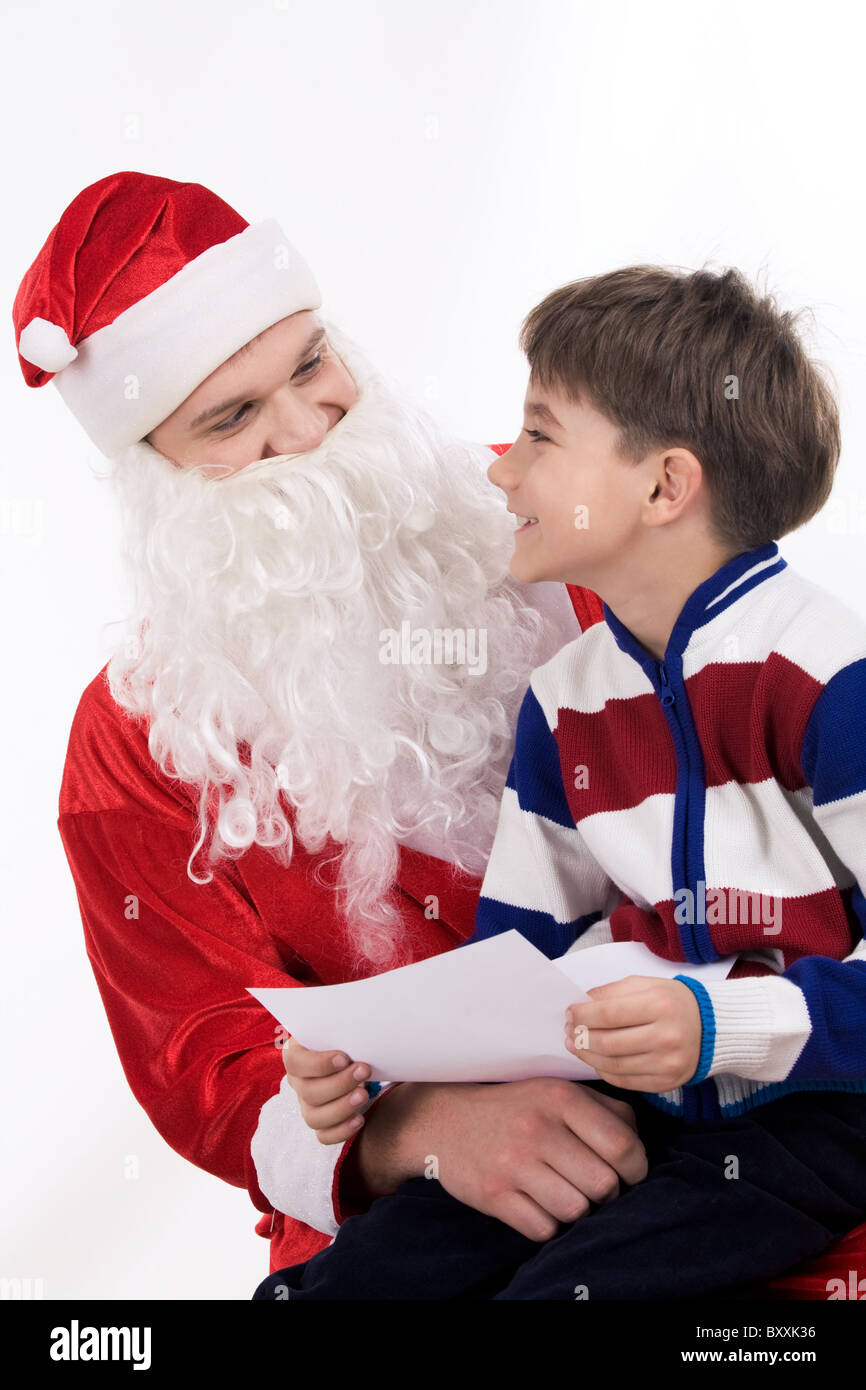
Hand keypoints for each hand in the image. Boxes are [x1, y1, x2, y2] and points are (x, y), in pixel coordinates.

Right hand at [281, 1036, 374, 1143]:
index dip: (318, 1063)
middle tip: (364, 1070)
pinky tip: (360, 1119)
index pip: (294, 1062)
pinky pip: (324, 1136)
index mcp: (296, 1054)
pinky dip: (341, 1131)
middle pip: (308, 1092)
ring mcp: (307, 1105)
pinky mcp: (321, 1122)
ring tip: (364, 1094)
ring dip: (341, 1108)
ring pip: (314, 1117)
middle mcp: (298, 1082)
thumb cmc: (345, 1038)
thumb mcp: (341, 1028)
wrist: (354, 1056)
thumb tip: (361, 1021)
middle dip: (339, 1083)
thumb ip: (343, 1026)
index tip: (344, 1057)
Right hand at [345, 1077, 648, 1241]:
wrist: (443, 1120)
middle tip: (592, 1186)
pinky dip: (547, 1224)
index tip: (627, 1172)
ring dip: (576, 1210)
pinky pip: (543, 1229)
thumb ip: (603, 1110)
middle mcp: (538, 1128)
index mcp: (560, 1098)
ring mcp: (513, 1163)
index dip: (636, 1169)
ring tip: (563, 1193)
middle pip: (604, 1185)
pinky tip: (537, 1204)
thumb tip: (640, 1146)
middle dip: (606, 1193)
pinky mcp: (493, 1195)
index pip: (624, 1145)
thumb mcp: (555, 1090)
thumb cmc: (514, 1108)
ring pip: (576, 1211)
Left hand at [565, 975, 702, 1090]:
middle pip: (609, 1043)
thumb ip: (612, 992)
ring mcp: (668, 1063)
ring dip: (588, 1057)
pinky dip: (605, 1072)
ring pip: (615, 1066)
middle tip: (568, 1032)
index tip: (569, 1013)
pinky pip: (627, 1082)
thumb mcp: (646, 984)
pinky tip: (596, 1061)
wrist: (713, 1028)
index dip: (583, 1015)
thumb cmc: (673, 1001)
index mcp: (660, 1005)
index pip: (609, 1013)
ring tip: (576, 1047)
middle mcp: (666, 1036)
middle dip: (581, 1038)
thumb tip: (582, 1003)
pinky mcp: (668, 1083)